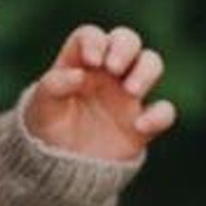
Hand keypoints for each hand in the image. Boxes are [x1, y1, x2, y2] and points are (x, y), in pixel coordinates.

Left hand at [23, 24, 177, 160]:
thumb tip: (78, 75)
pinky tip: (140, 125)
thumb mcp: (40, 109)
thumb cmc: (48, 129)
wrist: (60, 169)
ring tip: (131, 90)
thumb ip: (53, 87)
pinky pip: (164, 111)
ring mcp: (127, 95)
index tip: (91, 61)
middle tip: (113, 68)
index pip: (91, 36)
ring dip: (146, 71)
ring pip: (151, 64)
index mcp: (79, 63)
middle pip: (127, 40)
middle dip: (125, 47)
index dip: (94, 41)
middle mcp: (107, 73)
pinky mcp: (142, 123)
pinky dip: (160, 115)